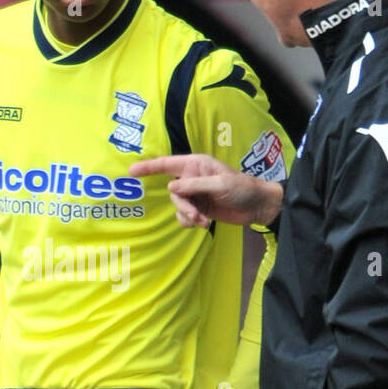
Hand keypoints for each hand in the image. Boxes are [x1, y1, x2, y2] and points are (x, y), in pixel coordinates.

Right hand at [130, 154, 283, 229]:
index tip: (131, 171)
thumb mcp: (220, 185)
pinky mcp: (198, 209)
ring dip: (188, 217)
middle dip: (183, 207)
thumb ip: (195, 186)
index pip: (166, 164)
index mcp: (195, 165)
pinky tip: (205, 224)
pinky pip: (184, 218)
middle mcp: (191, 178)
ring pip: (178, 208)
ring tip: (204, 222)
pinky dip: (191, 222)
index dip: (148, 167)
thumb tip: (171, 187)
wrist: (256, 206)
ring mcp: (194, 195)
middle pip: (173, 193)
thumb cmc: (242, 188)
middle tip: (196, 215)